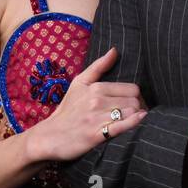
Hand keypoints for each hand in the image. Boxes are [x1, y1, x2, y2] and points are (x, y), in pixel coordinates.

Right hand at [27, 46, 146, 162]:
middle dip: (138, 107)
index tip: (134, 104)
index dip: (137, 97)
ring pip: (132, 113)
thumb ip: (98, 66)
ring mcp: (97, 118)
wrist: (49, 136)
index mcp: (96, 88)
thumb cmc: (67, 110)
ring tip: (131, 121)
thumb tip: (115, 50)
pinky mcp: (96, 135)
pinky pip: (123, 126)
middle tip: (134, 114)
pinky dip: (134, 123)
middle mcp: (97, 101)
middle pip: (135, 101)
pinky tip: (138, 122)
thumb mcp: (79, 83)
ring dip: (136, 117)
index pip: (132, 88)